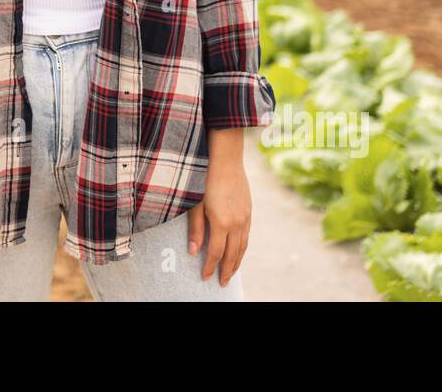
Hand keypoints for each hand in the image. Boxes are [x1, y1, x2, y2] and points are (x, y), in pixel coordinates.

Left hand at [187, 157, 251, 287]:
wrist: (226, 158)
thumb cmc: (205, 178)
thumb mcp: (195, 204)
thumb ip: (195, 229)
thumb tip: (193, 252)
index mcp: (221, 222)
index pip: (215, 253)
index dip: (210, 267)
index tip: (205, 278)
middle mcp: (236, 223)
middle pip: (232, 254)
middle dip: (226, 270)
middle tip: (222, 283)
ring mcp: (245, 217)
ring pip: (243, 247)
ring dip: (237, 262)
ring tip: (231, 272)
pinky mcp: (249, 211)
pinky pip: (247, 235)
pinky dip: (243, 248)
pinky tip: (238, 251)